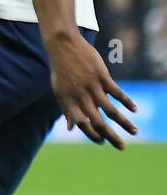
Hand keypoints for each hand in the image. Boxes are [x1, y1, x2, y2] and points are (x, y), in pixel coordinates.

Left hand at [47, 32, 136, 148]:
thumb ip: (68, 110)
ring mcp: (91, 87)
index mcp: (68, 102)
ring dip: (123, 123)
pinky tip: (134, 110)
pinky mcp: (101, 77)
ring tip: (134, 132)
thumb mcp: (60, 92)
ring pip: (110, 110)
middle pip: (98, 122)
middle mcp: (80, 98)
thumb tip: (71, 129)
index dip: (92, 135)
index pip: (82, 125)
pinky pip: (116, 92)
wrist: (63, 47)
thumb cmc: (61, 72)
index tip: (102, 142)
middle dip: (111, 136)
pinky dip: (126, 102)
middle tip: (122, 147)